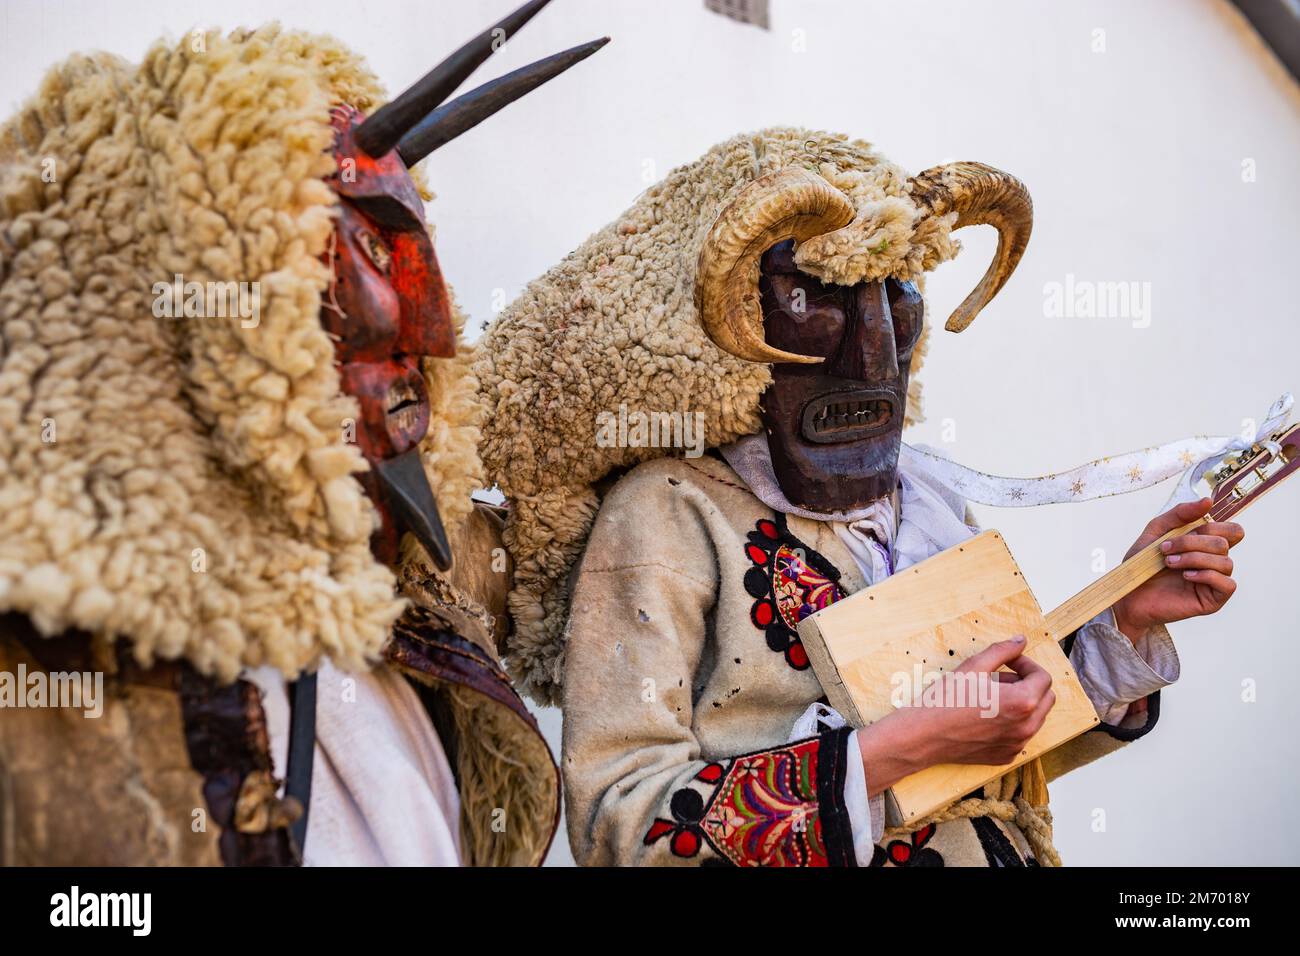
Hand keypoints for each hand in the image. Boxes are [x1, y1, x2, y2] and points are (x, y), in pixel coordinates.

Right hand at [857, 636, 1054, 794]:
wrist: (922, 735)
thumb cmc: (945, 699)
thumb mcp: (973, 667)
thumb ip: (1002, 651)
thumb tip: (1020, 641)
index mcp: (1022, 702)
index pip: (1043, 678)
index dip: (1027, 664)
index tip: (1010, 662)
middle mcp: (1026, 727)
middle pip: (1046, 699)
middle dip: (1029, 684)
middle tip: (1001, 677)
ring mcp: (1017, 744)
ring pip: (1035, 718)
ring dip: (1022, 703)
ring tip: (991, 696)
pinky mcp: (1006, 756)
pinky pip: (1020, 735)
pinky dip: (1011, 722)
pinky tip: (986, 715)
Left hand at [1112, 498, 1242, 639]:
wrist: (1128, 594)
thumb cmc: (1142, 564)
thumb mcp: (1156, 531)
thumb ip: (1180, 514)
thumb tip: (1208, 500)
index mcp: (1205, 544)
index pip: (1231, 530)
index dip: (1213, 525)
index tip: (1183, 529)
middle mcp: (1214, 561)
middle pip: (1225, 542)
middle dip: (1192, 542)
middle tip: (1165, 549)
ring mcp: (1215, 581)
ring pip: (1226, 562)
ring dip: (1193, 558)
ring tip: (1169, 563)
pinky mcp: (1213, 600)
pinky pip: (1228, 584)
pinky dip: (1206, 576)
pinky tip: (1185, 577)